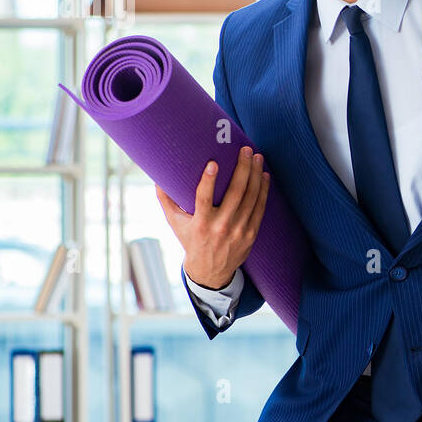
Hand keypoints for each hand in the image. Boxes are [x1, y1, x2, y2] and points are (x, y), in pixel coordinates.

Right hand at [156, 145, 269, 288]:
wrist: (211, 271)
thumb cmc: (191, 241)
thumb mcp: (176, 224)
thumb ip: (167, 200)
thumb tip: (156, 178)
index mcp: (201, 224)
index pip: (203, 199)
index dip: (208, 181)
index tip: (213, 162)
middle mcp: (221, 227)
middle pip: (235, 193)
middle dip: (242, 169)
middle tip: (246, 150)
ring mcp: (239, 230)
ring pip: (251, 198)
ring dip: (255, 175)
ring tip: (257, 157)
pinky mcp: (251, 233)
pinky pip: (260, 208)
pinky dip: (263, 190)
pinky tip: (264, 176)